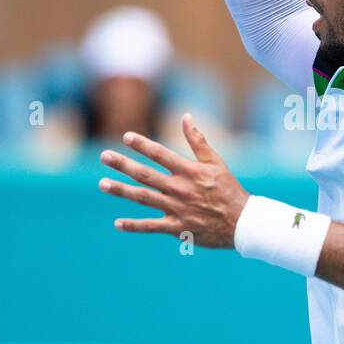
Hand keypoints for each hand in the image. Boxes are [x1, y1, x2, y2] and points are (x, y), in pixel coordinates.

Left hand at [99, 113, 249, 248]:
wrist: (241, 223)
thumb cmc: (228, 189)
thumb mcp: (216, 162)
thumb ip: (198, 140)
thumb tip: (186, 116)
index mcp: (189, 171)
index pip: (160, 154)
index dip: (142, 145)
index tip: (125, 136)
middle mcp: (179, 189)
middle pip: (145, 174)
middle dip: (122, 165)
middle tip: (103, 156)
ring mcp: (176, 209)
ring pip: (143, 198)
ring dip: (121, 190)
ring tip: (102, 184)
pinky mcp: (177, 228)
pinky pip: (151, 226)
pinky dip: (133, 226)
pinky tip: (117, 223)